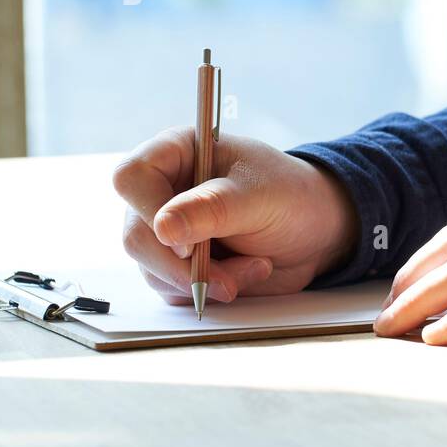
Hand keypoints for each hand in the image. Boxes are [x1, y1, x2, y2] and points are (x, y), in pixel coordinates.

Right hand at [112, 128, 355, 304]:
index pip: (132, 178)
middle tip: (227, 278)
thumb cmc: (289, 196)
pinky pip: (172, 291)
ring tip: (255, 266)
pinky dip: (209, 292)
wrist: (314, 232)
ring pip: (153, 270)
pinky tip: (245, 275)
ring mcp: (168, 232)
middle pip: (136, 235)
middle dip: (183, 266)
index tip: (186, 243)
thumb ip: (212, 208)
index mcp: (177, 154)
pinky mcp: (178, 266)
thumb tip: (163, 228)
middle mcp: (163, 192)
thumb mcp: (258, 196)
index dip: (149, 211)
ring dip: (204, 280)